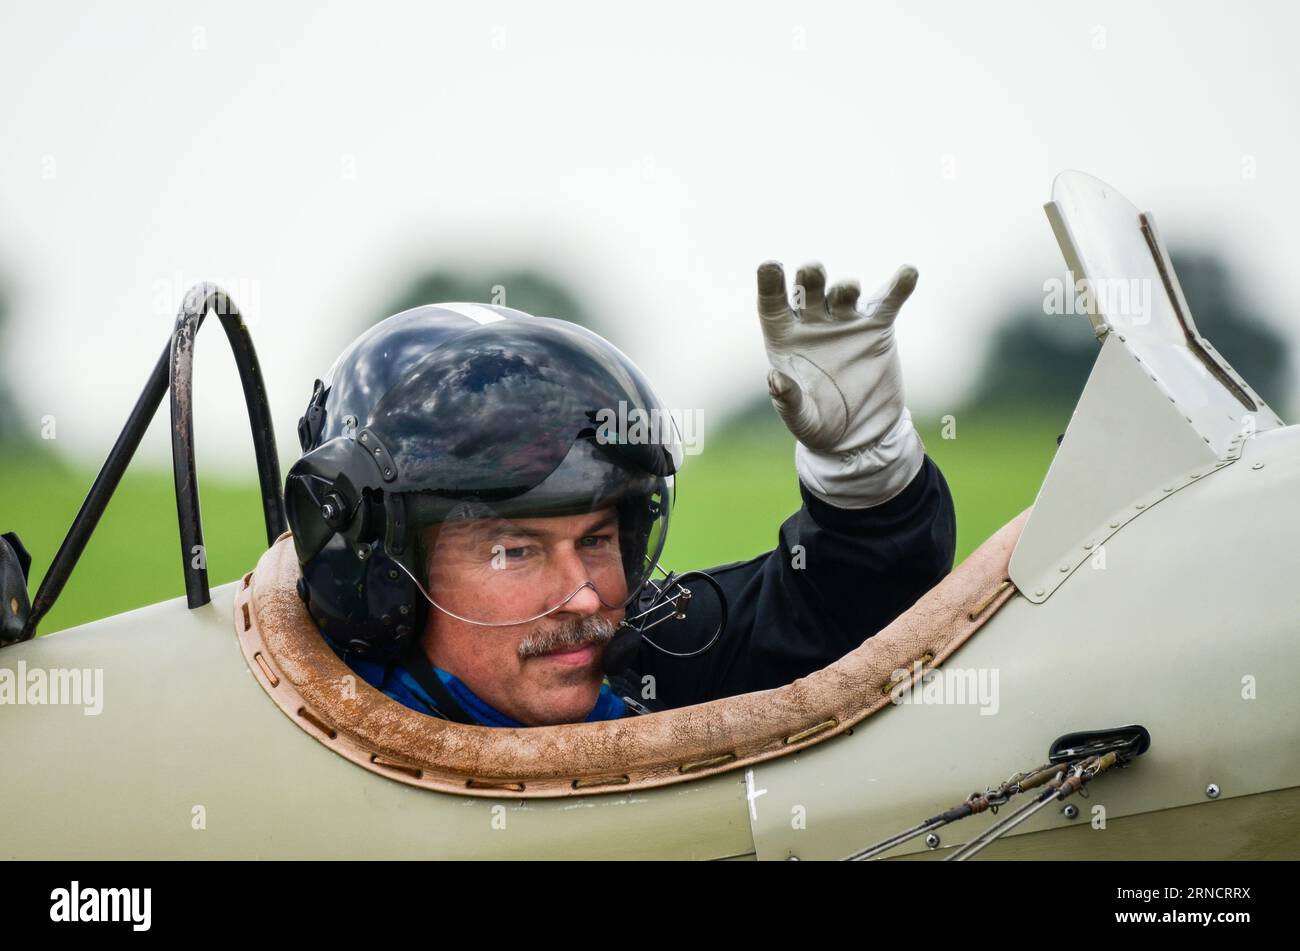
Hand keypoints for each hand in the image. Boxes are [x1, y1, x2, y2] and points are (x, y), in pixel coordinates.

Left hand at [756, 260, 924, 507]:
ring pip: (843, 294)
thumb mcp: (800, 418)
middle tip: (812, 270)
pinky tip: (907, 273)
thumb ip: (788, 400)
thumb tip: (775, 378)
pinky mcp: (876, 329)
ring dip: (845, 288)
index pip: (772, 303)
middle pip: (808, 290)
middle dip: (809, 278)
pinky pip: (888, 303)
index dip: (770, 283)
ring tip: (849, 288)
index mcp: (785, 337)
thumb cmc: (818, 424)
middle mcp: (812, 322)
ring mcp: (845, 322)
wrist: (858, 434)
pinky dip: (898, 288)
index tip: (769, 265)